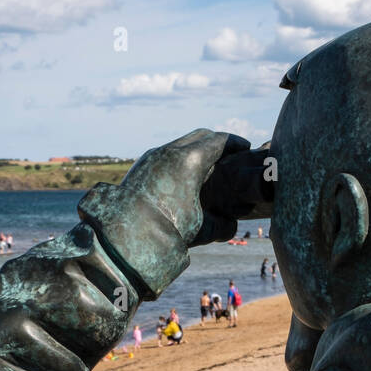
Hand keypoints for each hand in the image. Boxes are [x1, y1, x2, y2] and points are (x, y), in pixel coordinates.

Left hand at [120, 129, 251, 246]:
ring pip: (180, 143)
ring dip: (194, 150)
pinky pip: (165, 154)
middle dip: (216, 142)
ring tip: (205, 166)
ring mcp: (153, 156)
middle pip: (200, 135)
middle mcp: (170, 151)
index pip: (219, 141)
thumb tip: (231, 225)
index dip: (235, 143)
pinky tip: (182, 176)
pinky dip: (178, 158)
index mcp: (191, 159)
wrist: (125, 235)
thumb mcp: (201, 229)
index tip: (245, 148)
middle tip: (228, 154)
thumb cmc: (167, 230)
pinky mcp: (141, 165)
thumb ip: (221, 224)